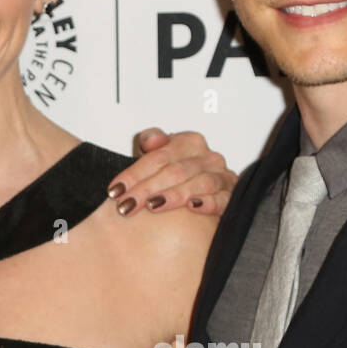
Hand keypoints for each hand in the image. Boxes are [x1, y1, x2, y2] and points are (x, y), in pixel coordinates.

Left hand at [107, 128, 235, 216]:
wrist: (199, 189)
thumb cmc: (175, 172)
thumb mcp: (158, 155)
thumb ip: (151, 141)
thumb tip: (151, 140)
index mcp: (189, 142)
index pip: (158, 157)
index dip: (134, 174)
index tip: (116, 190)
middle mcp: (208, 157)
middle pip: (175, 171)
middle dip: (147, 189)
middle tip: (127, 205)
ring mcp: (222, 177)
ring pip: (199, 183)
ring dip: (174, 195)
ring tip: (153, 206)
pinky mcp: (230, 197)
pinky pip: (223, 199)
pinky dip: (209, 202)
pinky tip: (193, 207)